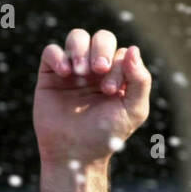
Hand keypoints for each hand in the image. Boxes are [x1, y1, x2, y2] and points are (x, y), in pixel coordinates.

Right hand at [33, 28, 151, 166]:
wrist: (74, 154)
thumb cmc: (105, 135)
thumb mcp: (133, 110)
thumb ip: (140, 80)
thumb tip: (133, 49)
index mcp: (117, 75)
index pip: (120, 53)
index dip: (117, 65)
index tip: (109, 91)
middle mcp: (95, 69)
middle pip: (102, 38)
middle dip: (101, 50)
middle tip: (98, 70)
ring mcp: (72, 70)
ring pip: (77, 37)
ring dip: (80, 49)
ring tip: (79, 72)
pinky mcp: (50, 75)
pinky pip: (51, 51)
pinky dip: (58, 56)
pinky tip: (65, 73)